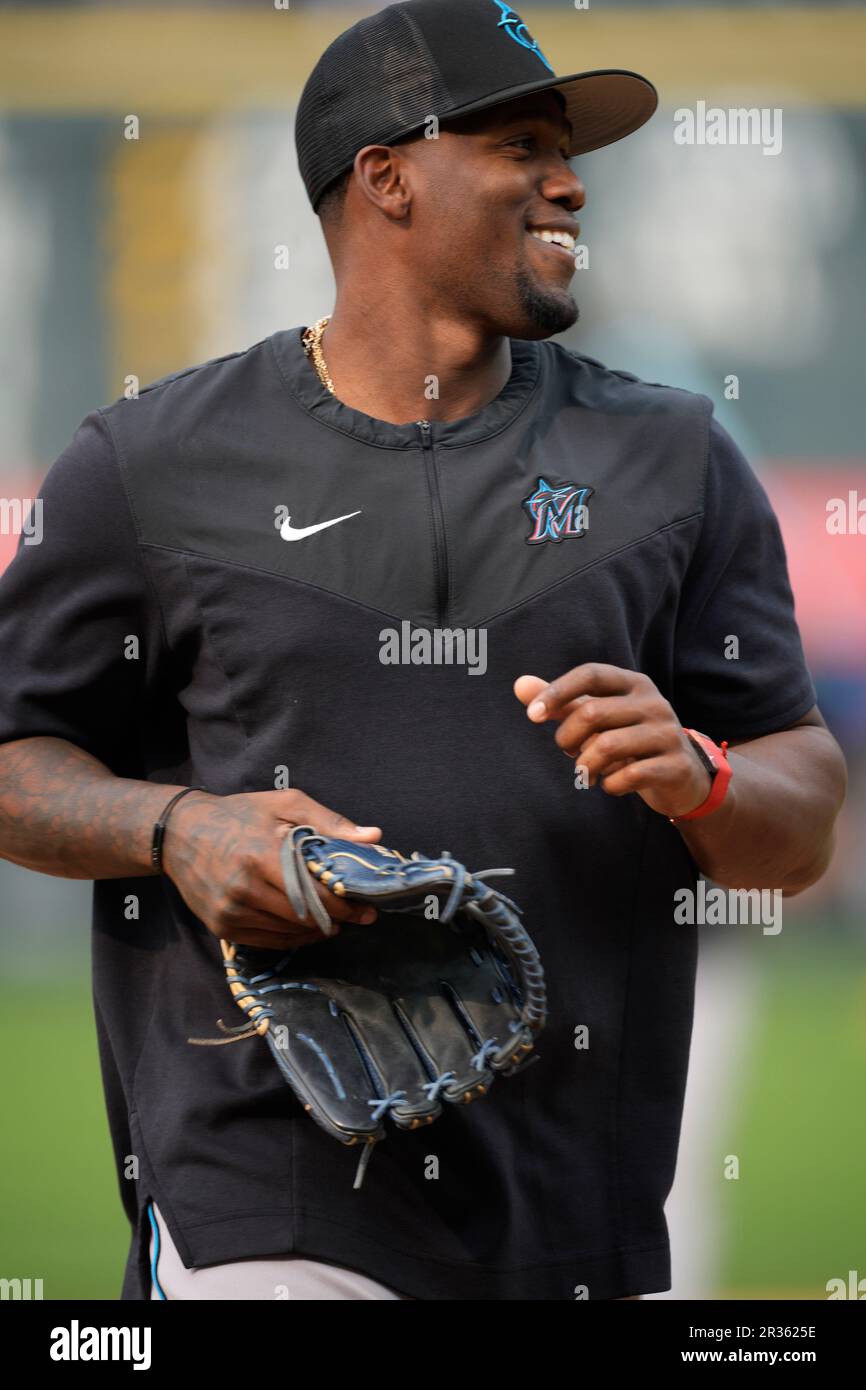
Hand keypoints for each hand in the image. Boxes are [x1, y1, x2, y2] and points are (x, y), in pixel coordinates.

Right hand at [160, 789, 381, 949]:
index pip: (314, 893)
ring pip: (288, 933)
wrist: (179, 832)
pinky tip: (306, 927)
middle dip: (337, 919)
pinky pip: (268, 942)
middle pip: (304, 917)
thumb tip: (373, 837)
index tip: (366, 907)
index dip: (345, 905)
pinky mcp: (221, 927)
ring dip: (316, 930)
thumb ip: (329, 822)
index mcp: (261, 856)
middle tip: (358, 916)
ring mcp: (229, 912)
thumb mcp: (284, 804)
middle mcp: (243, 888)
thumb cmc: (239, 814)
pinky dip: (293, 938)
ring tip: (334, 920)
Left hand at [514, 664, 711, 819]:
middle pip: (593, 712)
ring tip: (585, 773)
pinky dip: (609, 784)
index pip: (591, 674)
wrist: (682, 775)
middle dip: (567, 738)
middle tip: (567, 752)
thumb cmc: (630, 740)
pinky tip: (610, 784)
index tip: (532, 715)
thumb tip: (519, 685)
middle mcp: (654, 702)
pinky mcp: (675, 765)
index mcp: (634, 683)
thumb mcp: (599, 717)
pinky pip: (629, 775)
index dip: (558, 692)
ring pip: (607, 746)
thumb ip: (562, 702)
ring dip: (585, 765)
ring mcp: (667, 733)